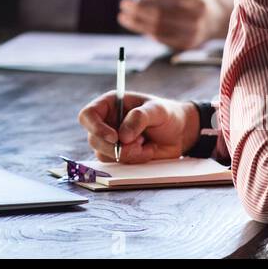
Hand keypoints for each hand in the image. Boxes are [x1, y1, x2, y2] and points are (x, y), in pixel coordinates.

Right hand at [77, 91, 199, 163]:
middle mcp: (107, 122)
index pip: (88, 115)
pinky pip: (117, 164)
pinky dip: (134, 160)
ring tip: (145, 144)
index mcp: (110, 104)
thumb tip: (122, 136)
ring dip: (127, 154)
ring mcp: (111, 141)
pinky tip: (147, 151)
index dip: (95, 127)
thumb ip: (139, 118)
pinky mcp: (120, 155)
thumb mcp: (157, 110)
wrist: (180, 133)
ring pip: (104, 154)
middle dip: (115, 147)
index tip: (114, 137)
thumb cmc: (167, 115)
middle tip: (137, 144)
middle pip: (93, 139)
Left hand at [117, 0, 230, 49]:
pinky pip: (161, 38)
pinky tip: (133, 23)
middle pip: (163, 15)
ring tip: (123, 15)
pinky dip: (145, 31)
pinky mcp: (186, 44)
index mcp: (200, 0)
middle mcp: (197, 19)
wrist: (218, 20)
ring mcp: (192, 34)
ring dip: (137, 22)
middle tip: (124, 4)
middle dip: (140, 10)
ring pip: (159, 29)